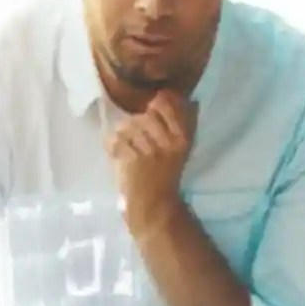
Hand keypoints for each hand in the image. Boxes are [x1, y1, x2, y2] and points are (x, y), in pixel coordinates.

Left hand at [107, 90, 199, 236]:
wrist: (154, 205)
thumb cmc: (166, 176)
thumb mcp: (181, 150)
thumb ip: (184, 124)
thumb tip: (192, 101)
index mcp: (183, 138)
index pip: (168, 104)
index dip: (158, 102)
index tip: (154, 108)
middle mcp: (168, 142)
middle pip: (145, 115)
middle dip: (138, 124)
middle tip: (138, 139)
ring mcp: (150, 150)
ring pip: (128, 126)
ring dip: (124, 136)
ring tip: (128, 149)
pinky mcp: (132, 158)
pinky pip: (115, 140)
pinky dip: (112, 147)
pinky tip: (118, 155)